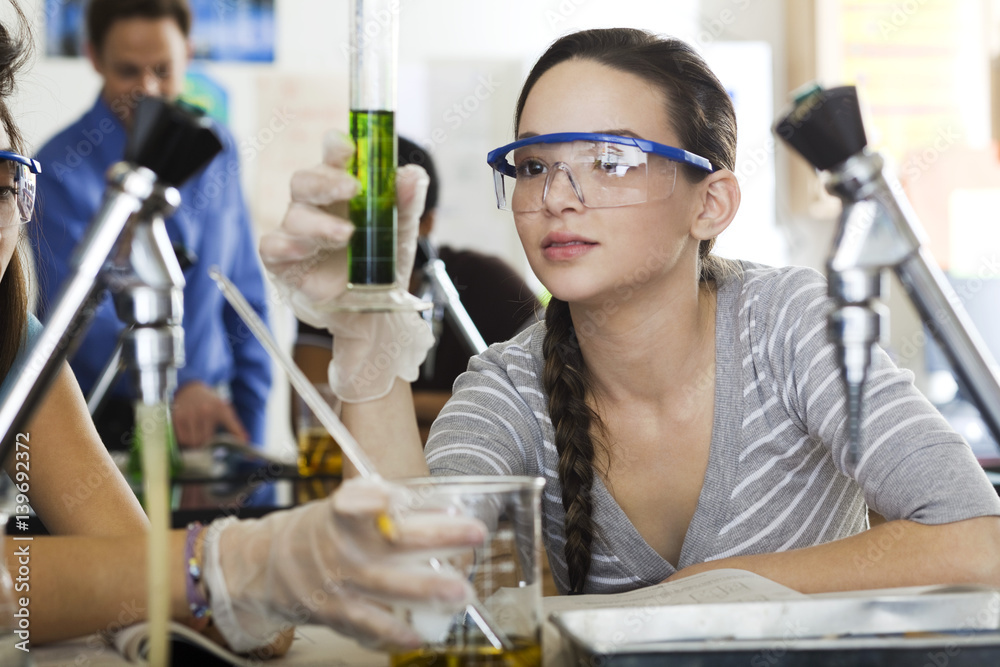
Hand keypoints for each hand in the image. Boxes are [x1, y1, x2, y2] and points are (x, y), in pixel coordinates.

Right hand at [171, 380, 247, 447]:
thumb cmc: (211, 403)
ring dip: (192, 445)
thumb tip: (246, 442)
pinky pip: (179, 438)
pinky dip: (183, 441)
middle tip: (205, 445)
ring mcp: (188, 414)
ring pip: (189, 442)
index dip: (224, 444)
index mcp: (219, 410)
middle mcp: (203, 412)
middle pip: (202, 442)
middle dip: (203, 446)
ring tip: (196, 439)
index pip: (224, 432)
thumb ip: (236, 428)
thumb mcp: (226, 412)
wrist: (192, 389)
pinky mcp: (175, 418)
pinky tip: (187, 436)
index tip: (228, 453)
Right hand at [201, 477, 485, 651]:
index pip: (350, 503)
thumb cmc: (320, 533)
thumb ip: (383, 508)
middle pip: (390, 545)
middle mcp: (338, 550)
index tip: (392, 495)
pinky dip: (397, 633)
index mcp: (338, 516)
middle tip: (475, 534)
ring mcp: (337, 585)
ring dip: (427, 592)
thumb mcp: (340, 509)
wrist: (264, 567)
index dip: (371, 500)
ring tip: (460, 593)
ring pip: (387, 590)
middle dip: (437, 539)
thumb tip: (443, 512)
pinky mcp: (336, 615)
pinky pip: (370, 627)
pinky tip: (421, 633)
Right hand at [259, 131, 433, 402]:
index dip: (336, 148)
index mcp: (342, 190)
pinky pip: (272, 247)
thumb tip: (413, 176)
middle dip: (326, 180)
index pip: (333, 158)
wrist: (374, 312)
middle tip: (352, 188)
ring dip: (319, 223)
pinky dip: (286, 247)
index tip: (347, 145)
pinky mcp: (283, 262)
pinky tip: (302, 251)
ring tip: (345, 235)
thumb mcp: (401, 232)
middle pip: (305, 180)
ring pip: (295, 215)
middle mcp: (316, 206)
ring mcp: (297, 233)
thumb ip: (406, 202)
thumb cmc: (381, 263)